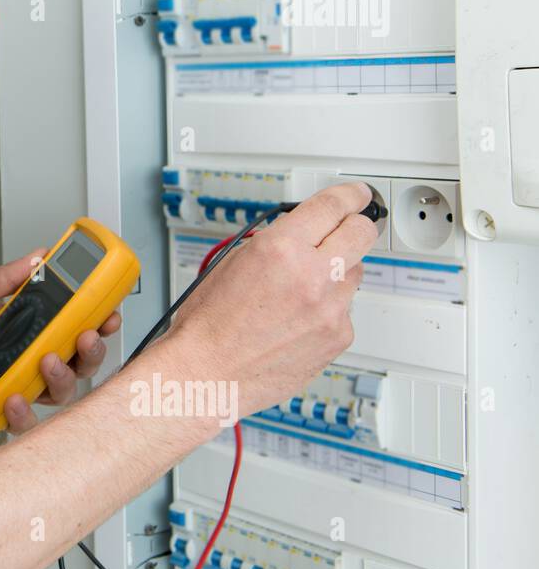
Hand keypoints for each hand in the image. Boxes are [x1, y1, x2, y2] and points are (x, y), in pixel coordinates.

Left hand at [0, 248, 121, 432]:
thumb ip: (6, 276)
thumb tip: (39, 256)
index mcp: (31, 325)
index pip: (76, 322)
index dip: (98, 317)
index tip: (108, 309)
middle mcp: (33, 356)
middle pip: (81, 358)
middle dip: (93, 349)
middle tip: (86, 336)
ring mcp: (22, 384)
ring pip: (63, 390)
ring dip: (63, 376)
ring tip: (46, 361)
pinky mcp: (6, 411)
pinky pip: (28, 420)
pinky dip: (24, 410)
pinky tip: (14, 395)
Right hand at [156, 182, 379, 416]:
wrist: (206, 374)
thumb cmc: (207, 325)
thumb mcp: (232, 262)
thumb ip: (275, 243)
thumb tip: (302, 234)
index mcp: (281, 248)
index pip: (333, 205)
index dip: (349, 195)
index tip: (357, 195)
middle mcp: (313, 275)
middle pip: (362, 233)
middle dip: (355, 227)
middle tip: (347, 229)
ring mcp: (331, 309)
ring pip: (354, 275)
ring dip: (336, 275)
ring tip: (301, 292)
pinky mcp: (339, 337)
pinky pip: (344, 312)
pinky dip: (326, 312)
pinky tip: (297, 322)